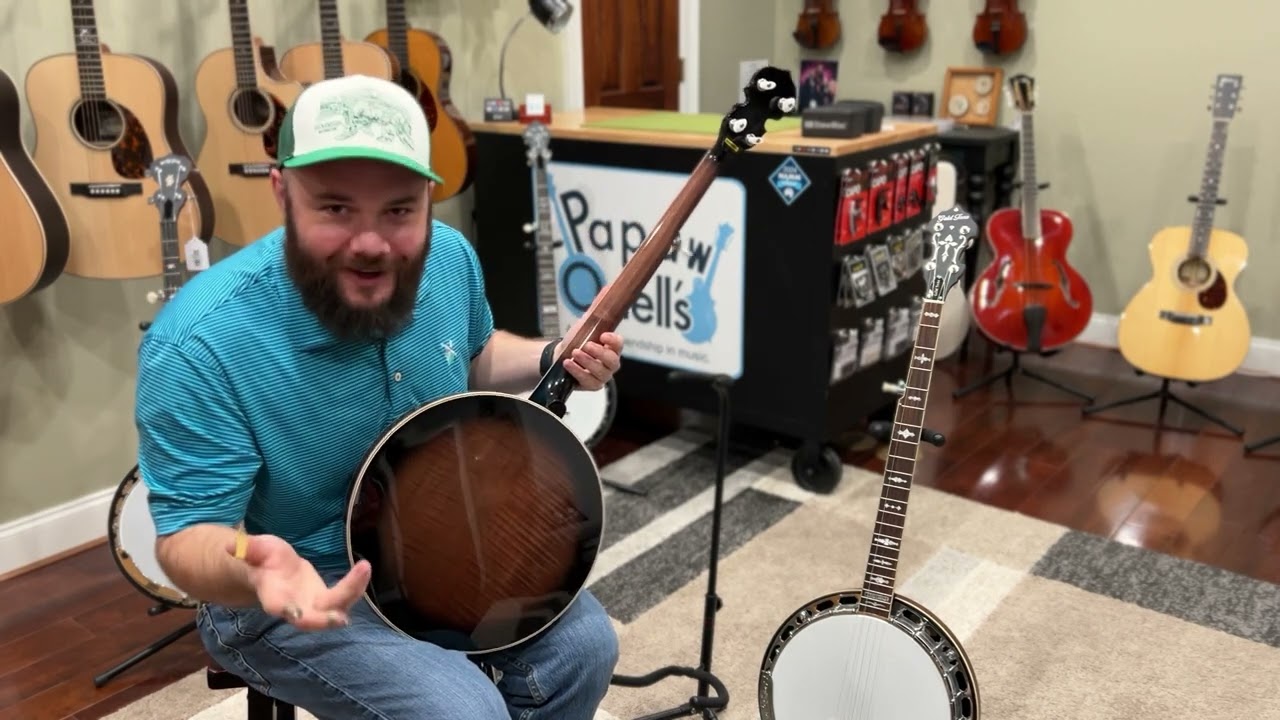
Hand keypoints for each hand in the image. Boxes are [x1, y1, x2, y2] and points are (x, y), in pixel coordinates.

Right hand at [229, 532, 371, 630]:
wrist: (272, 572)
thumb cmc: (261, 561)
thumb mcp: (255, 549)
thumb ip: (248, 549)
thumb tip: (232, 544)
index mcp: (273, 596)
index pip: (277, 607)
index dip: (285, 610)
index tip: (293, 613)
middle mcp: (294, 608)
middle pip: (310, 620)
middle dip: (324, 621)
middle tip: (340, 618)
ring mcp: (313, 606)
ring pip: (334, 608)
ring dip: (350, 592)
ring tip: (364, 568)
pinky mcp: (328, 599)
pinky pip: (345, 596)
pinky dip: (356, 585)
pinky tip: (365, 568)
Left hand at [556, 282, 623, 390]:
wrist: (560, 356)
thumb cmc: (577, 340)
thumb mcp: (586, 323)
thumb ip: (598, 307)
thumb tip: (608, 287)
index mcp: (612, 347)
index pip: (619, 344)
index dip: (613, 341)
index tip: (604, 335)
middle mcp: (610, 363)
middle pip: (612, 361)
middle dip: (599, 353)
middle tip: (587, 345)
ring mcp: (602, 375)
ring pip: (600, 372)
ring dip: (587, 362)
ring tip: (574, 353)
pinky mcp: (591, 385)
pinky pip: (588, 381)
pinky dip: (578, 372)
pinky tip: (568, 363)